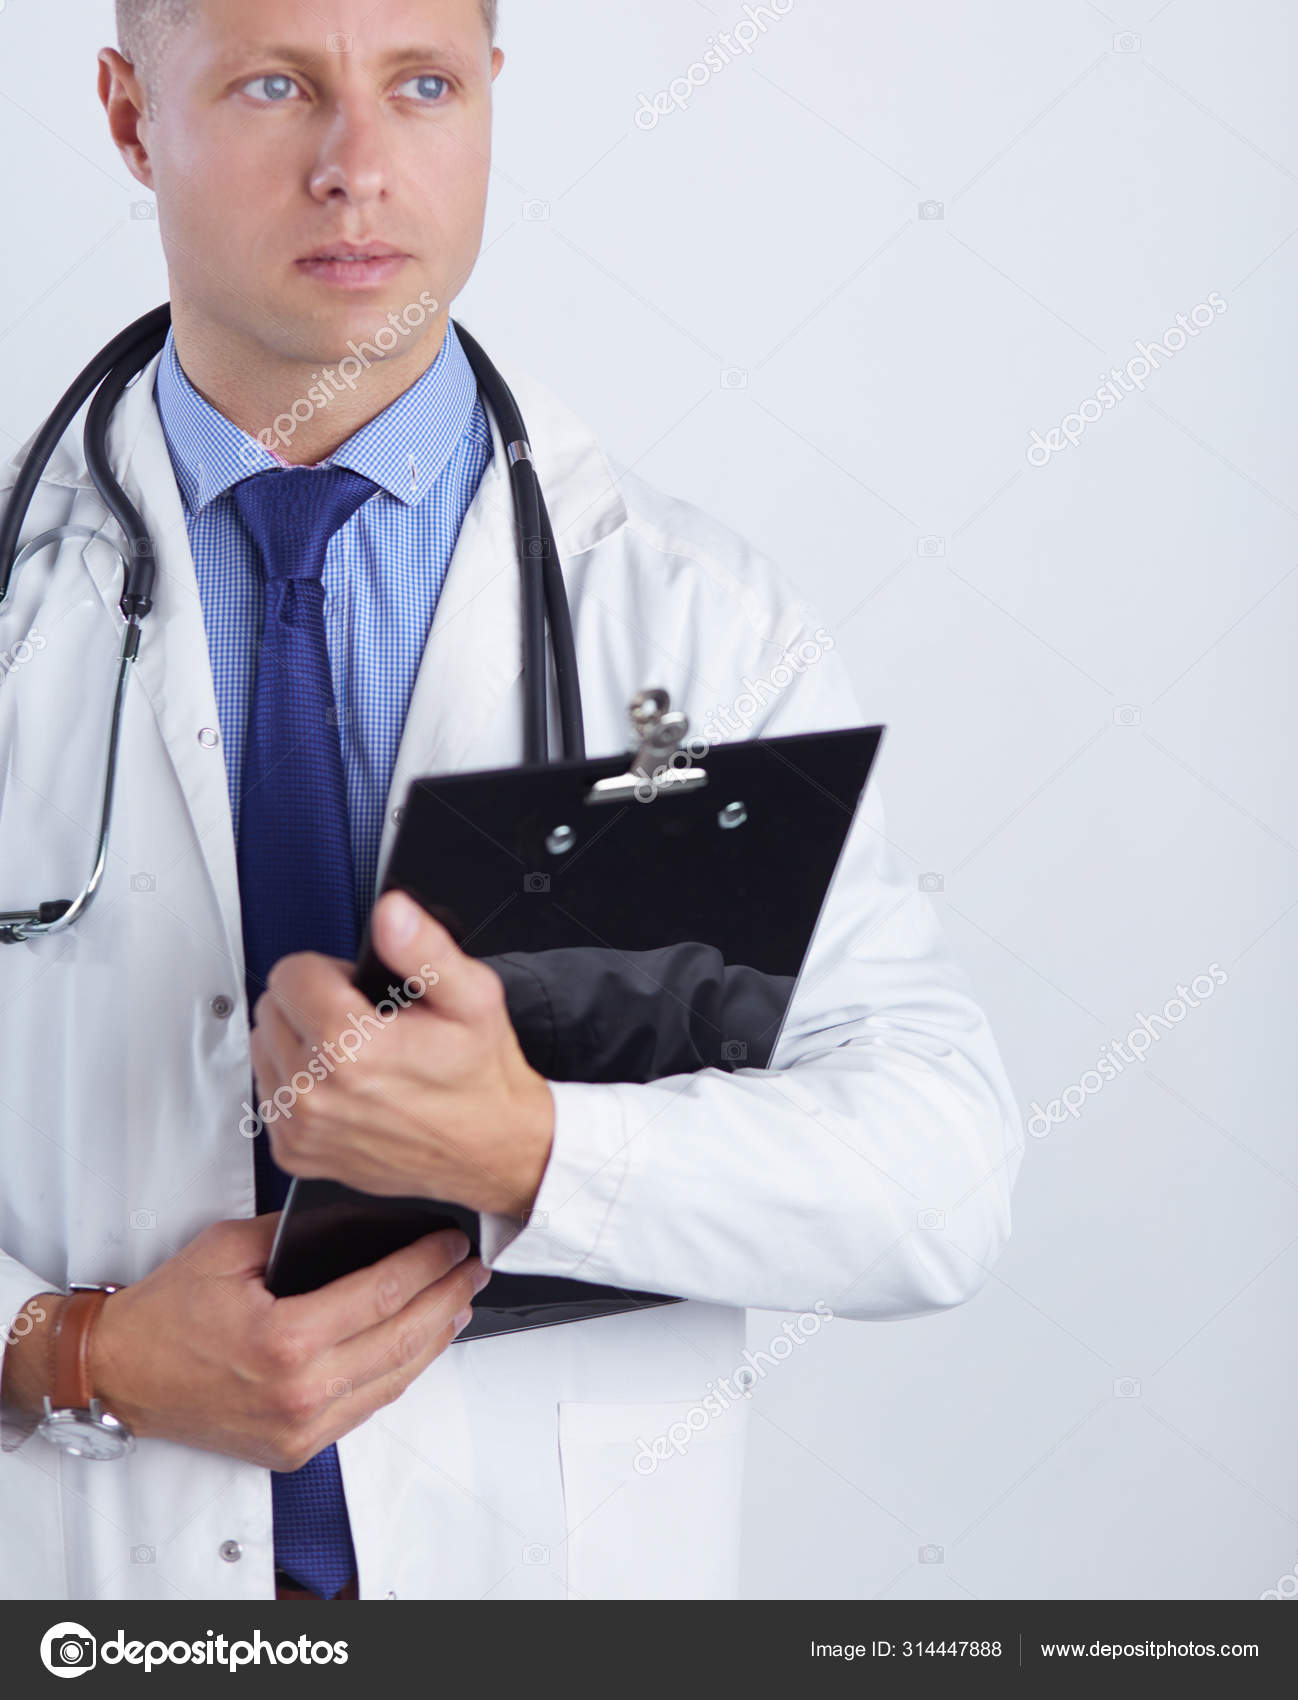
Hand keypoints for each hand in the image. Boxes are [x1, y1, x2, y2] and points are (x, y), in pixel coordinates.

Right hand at [88, 1215, 487, 1471]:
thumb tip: (355, 1219)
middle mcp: (299, 1390)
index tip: (453, 1243)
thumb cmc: (164, 1315)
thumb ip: (295, 1232)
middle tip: (472, 1269)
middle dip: (447, 1297)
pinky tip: (416, 1345)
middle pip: (403, 1338)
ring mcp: (300, 1426)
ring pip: (394, 1379)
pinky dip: (399, 1372)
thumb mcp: (229, 1249)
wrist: (120, 1375)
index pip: (384, 1295)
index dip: (428, 1264)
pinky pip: (366, 1406)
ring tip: (457, 1302)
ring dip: (434, 1338)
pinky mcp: (295, 1446)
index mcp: (286, 1338)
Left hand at [249, 890, 555, 1215]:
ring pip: (265, 1048)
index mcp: (350, 1047)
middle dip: (312, 1003)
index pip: (291, 973)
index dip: (333, 971)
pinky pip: (269, 1094)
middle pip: (273, 1007)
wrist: (490, 1151)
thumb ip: (425, 949)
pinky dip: (297, 1083)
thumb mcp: (473, 998)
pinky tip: (341, 1086)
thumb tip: (393, 913)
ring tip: (352, 1053)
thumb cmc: (479, 1078)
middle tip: (363, 1022)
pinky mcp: (295, 1152)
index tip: (362, 993)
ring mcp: (301, 1127)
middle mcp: (315, 1092)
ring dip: (299, 1042)